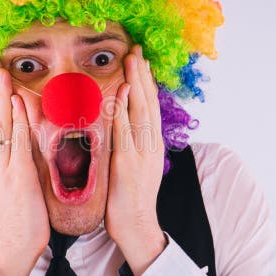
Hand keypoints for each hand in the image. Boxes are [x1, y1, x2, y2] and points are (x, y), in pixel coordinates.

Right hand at [0, 61, 49, 275]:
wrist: (17, 242)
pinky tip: (17, 101)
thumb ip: (16, 158)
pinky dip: (16, 119)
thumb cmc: (21, 214)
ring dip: (0, 97)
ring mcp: (4, 167)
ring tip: (1, 73)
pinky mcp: (18, 175)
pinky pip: (16, 142)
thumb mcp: (14, 181)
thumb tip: (21, 136)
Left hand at [104, 44, 166, 275]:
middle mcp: (150, 144)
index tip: (141, 60)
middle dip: (143, 74)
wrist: (137, 225)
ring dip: (137, 83)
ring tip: (133, 60)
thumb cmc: (131, 197)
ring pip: (141, 111)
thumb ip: (133, 143)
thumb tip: (125, 124)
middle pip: (148, 102)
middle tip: (137, 49)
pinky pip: (126, 131)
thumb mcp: (136, 165)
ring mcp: (140, 153)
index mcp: (152, 144)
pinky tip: (123, 92)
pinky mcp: (127, 163)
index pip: (151, 106)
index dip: (146, 82)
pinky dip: (125, 110)